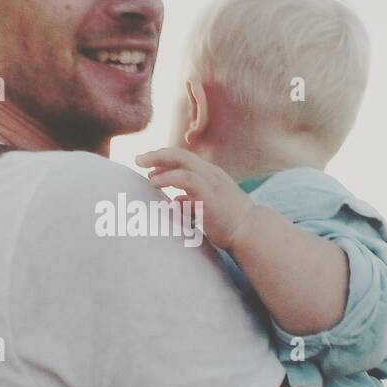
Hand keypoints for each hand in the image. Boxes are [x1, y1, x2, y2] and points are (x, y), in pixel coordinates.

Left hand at [135, 148, 256, 250]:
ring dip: (159, 162)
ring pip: (181, 160)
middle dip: (157, 154)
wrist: (249, 231)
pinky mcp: (209, 194)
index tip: (148, 165)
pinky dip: (167, 177)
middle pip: (180, 154)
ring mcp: (211, 181)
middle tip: (138, 159)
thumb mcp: (207, 208)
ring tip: (143, 170)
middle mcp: (211, 173)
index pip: (184, 159)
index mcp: (210, 175)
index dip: (164, 158)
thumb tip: (176, 202)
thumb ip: (191, 201)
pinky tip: (155, 182)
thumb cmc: (229, 223)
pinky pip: (185, 178)